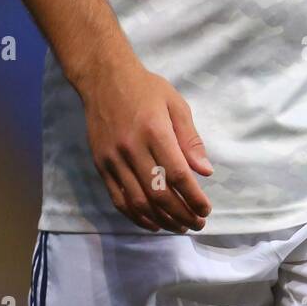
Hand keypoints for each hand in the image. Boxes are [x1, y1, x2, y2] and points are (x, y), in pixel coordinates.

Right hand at [81, 60, 213, 234]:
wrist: (104, 78)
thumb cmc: (146, 88)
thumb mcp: (175, 104)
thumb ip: (190, 139)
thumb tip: (205, 171)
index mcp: (154, 131)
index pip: (177, 174)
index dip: (193, 197)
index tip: (206, 210)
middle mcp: (132, 148)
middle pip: (158, 193)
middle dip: (181, 214)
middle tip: (197, 224)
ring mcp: (113, 159)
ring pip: (138, 201)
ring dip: (161, 220)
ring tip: (178, 227)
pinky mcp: (101, 165)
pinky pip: (118, 198)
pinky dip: (136, 215)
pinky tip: (152, 222)